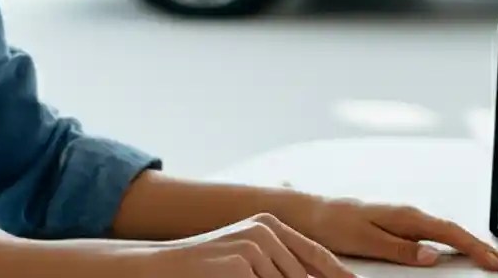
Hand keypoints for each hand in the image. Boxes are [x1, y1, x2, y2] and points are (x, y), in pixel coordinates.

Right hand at [131, 213, 353, 277]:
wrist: (161, 265)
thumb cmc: (207, 267)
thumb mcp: (248, 256)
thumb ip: (280, 263)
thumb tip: (312, 276)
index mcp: (270, 224)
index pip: (315, 254)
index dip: (336, 273)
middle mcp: (265, 230)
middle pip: (300, 276)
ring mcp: (253, 245)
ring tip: (238, 276)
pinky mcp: (239, 263)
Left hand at [289, 197, 497, 271]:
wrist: (312, 212)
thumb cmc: (335, 224)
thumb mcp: (366, 241)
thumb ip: (401, 249)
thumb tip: (433, 256)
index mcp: (406, 217)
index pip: (450, 233)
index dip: (475, 247)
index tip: (495, 261)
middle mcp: (410, 214)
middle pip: (454, 232)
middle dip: (480, 247)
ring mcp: (405, 218)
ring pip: (445, 232)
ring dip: (467, 245)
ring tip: (485, 259)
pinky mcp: (399, 224)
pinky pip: (433, 234)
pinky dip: (451, 243)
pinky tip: (455, 252)